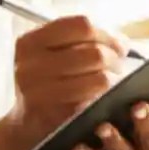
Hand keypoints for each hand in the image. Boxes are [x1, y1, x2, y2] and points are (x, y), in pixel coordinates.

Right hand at [7, 16, 129, 144]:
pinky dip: (103, 99)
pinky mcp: (56, 116)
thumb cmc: (48, 81)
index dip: (107, 34)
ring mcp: (41, 93)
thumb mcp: (50, 53)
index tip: (118, 45)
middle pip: (94, 53)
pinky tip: (100, 97)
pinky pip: (95, 102)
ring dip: (113, 81)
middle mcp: (31, 65)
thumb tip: (122, 41)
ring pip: (100, 79)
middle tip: (118, 66)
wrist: (26, 124)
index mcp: (30, 42)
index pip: (81, 25)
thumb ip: (80, 40)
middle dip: (115, 59)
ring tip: (111, 82)